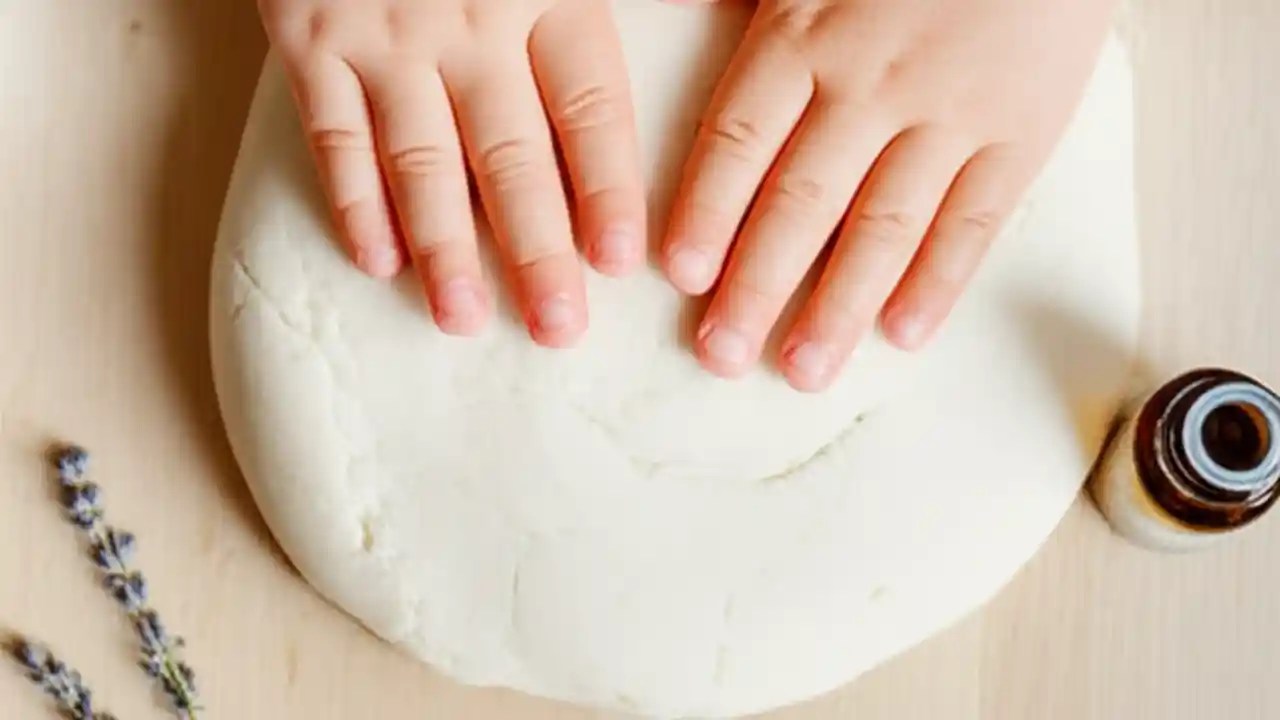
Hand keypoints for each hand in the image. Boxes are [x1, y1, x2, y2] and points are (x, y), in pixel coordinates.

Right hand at [256, 0, 645, 345]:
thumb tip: (725, 9)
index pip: (589, 110)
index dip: (608, 191)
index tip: (625, 262)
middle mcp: (468, 24)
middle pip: (513, 156)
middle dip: (537, 250)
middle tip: (557, 326)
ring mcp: (383, 36)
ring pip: (421, 161)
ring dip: (445, 248)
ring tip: (465, 318)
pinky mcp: (308, 41)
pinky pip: (333, 135)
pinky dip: (353, 201)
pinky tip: (377, 261)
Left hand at [663, 0, 1116, 389]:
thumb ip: (753, 13)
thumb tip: (678, 23)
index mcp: (804, 32)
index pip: (738, 140)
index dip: (707, 213)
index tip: (682, 276)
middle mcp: (871, 81)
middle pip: (800, 202)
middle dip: (756, 286)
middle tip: (721, 352)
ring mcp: (951, 111)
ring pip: (883, 226)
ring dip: (837, 307)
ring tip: (802, 369)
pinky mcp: (1022, 130)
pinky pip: (974, 219)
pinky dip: (938, 282)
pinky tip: (902, 336)